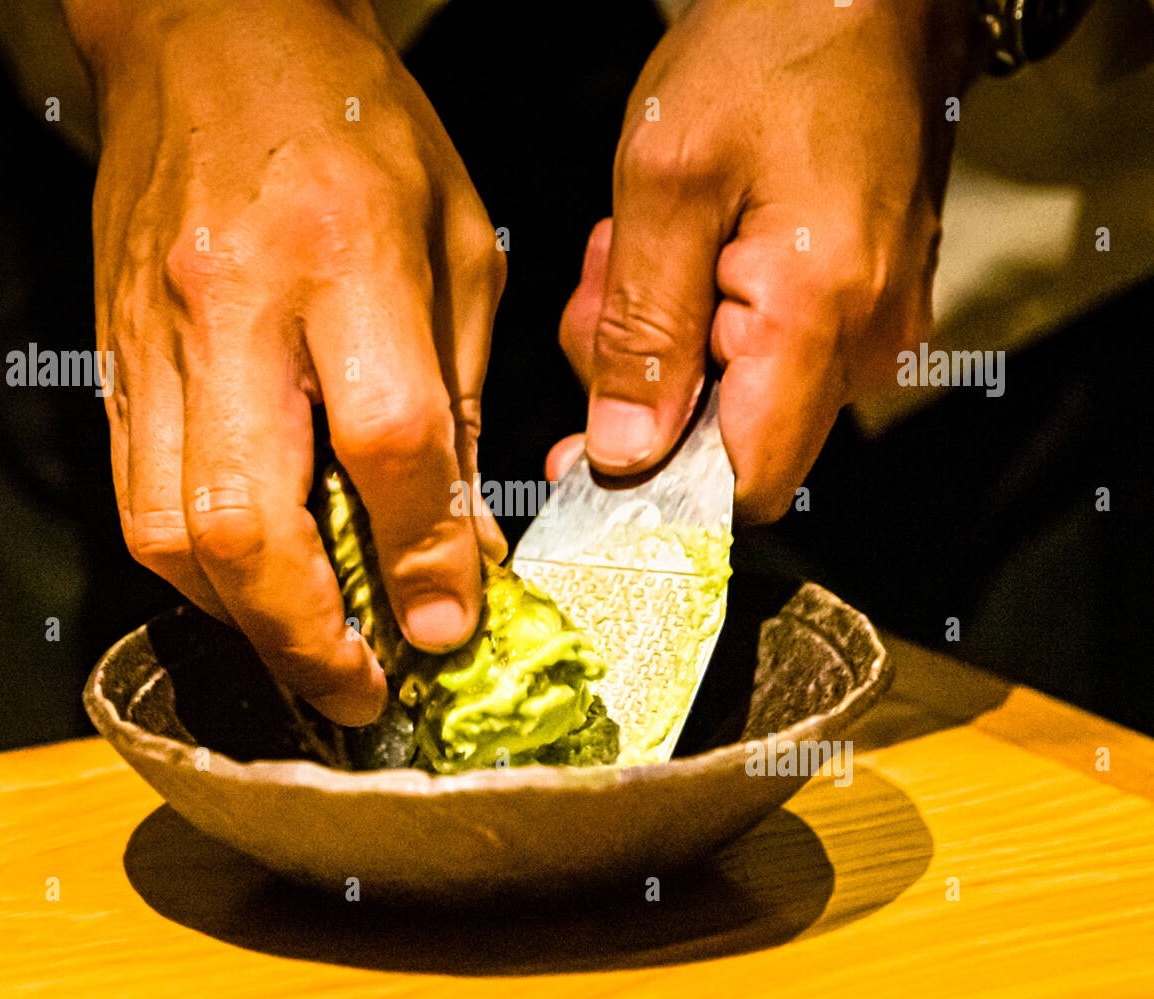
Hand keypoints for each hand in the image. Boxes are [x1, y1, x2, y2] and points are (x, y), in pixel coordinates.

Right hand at [67, 0, 507, 723]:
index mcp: (346, 256)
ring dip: (243, 619)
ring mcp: (154, 336)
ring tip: (308, 653)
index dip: (422, 558)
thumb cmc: (357, 127)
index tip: (449, 627)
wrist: (213, 38)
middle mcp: (233, 304)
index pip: (385, 445)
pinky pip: (135, 494)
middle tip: (362, 688)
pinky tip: (247, 590)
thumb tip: (463, 542)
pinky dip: (194, 569)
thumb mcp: (455, 243)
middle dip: (309, 632)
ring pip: (169, 528)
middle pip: (249, 519)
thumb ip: (455, 398)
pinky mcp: (112, 357)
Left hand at [555, 0, 981, 517]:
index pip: (741, 484)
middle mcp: (867, 342)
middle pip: (728, 442)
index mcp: (820, 316)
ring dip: (666, 341)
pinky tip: (686, 246)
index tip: (585, 454)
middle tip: (607, 284)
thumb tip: (624, 451)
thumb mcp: (666, 182)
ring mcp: (874, 325)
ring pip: (740, 398)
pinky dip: (704, 318)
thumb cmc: (773, 50)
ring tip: (642, 246)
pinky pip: (768, 354)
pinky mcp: (864, 304)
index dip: (655, 489)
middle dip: (644, 385)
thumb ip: (640, 333)